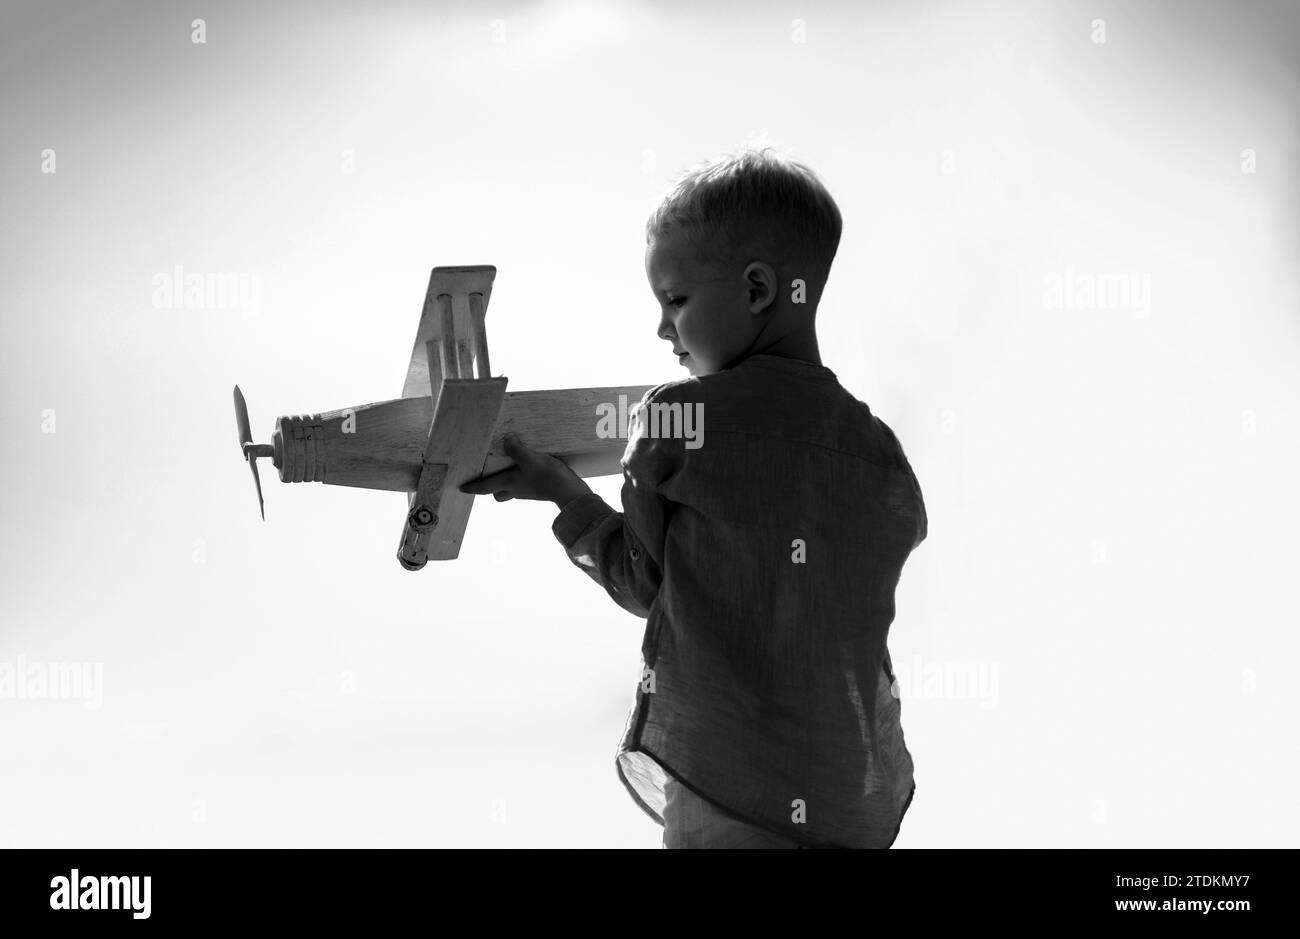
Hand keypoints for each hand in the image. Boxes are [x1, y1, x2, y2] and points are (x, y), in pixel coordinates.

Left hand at [459, 433, 593, 507]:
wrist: (569, 491)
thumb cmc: (548, 477)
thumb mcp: (530, 459)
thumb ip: (516, 449)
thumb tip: (506, 440)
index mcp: (509, 483)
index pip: (484, 487)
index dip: (472, 487)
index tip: (461, 488)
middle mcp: (516, 489)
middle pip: (497, 493)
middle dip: (491, 486)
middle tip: (488, 475)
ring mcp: (528, 490)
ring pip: (510, 489)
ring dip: (506, 480)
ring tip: (507, 464)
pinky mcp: (538, 488)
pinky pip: (524, 484)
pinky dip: (521, 476)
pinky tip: (527, 465)